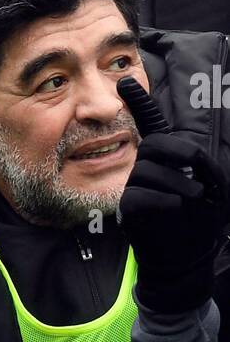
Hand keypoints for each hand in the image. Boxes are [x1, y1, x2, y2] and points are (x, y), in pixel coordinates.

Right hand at [118, 84, 229, 313]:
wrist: (187, 258)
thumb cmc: (201, 221)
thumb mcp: (217, 188)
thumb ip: (206, 166)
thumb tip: (195, 155)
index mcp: (167, 160)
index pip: (152, 126)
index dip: (140, 103)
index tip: (125, 83)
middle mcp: (147, 170)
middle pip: (154, 145)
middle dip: (181, 152)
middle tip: (199, 169)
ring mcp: (135, 188)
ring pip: (149, 171)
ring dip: (180, 184)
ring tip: (194, 201)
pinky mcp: (129, 209)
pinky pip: (142, 195)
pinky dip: (165, 201)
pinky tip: (175, 210)